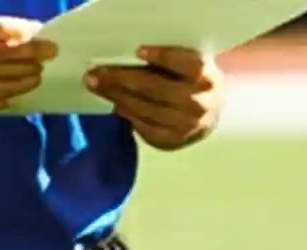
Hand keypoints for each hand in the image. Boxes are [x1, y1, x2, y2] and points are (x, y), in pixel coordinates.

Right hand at [0, 17, 57, 118]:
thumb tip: (29, 32)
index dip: (19, 35)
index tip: (42, 36)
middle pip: (0, 61)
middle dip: (28, 59)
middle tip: (47, 57)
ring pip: (0, 86)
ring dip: (24, 80)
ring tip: (37, 75)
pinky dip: (9, 96)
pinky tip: (18, 90)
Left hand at [85, 46, 224, 150]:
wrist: (211, 114)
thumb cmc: (190, 81)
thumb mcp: (187, 66)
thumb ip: (166, 62)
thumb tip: (124, 58)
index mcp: (206, 77)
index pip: (186, 64)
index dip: (163, 56)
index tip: (138, 50)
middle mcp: (199, 103)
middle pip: (156, 89)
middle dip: (122, 79)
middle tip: (95, 73)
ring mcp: (186, 126)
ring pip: (145, 109)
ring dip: (118, 97)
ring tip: (98, 86)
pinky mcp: (172, 142)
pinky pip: (143, 128)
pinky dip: (127, 115)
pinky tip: (116, 104)